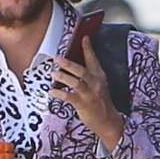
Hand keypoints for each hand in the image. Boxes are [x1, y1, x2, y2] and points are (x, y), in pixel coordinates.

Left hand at [50, 36, 125, 150]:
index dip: (88, 48)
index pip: (93, 59)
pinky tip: (52, 91)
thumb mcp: (97, 85)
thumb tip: (72, 64)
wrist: (107, 121)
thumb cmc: (99, 101)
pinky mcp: (83, 104)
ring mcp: (89, 94)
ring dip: (63, 77)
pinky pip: (69, 97)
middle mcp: (95, 83)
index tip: (83, 38)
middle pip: (81, 70)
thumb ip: (88, 75)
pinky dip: (59, 93)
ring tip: (53, 73)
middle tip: (57, 58)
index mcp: (100, 76)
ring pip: (75, 83)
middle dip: (69, 63)